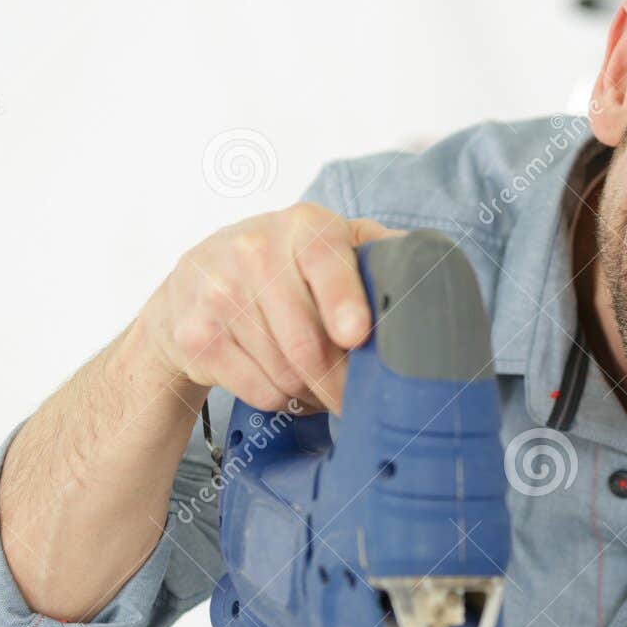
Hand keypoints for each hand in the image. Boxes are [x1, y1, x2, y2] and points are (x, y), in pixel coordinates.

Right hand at [136, 203, 403, 413]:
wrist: (192, 282)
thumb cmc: (283, 264)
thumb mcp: (328, 242)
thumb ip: (378, 251)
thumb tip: (434, 271)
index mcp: (303, 227)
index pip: (326, 262)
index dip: (343, 302)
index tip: (356, 334)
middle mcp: (254, 252)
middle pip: (307, 342)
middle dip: (343, 382)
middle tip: (362, 400)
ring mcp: (219, 294)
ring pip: (286, 373)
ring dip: (315, 392)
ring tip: (323, 384)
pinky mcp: (196, 337)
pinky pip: (260, 390)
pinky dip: (284, 399)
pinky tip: (286, 382)